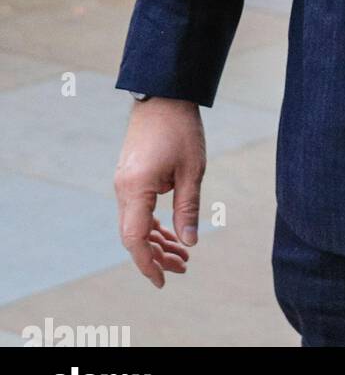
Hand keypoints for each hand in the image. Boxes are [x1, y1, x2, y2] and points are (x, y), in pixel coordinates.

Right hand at [113, 97, 205, 287]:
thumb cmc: (180, 129)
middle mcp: (123, 188)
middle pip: (133, 235)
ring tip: (182, 255)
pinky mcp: (130, 176)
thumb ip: (188, 208)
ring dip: (156, 240)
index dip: (148, 263)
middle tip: (182, 268)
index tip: (164, 280)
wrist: (163, 94)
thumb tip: (189, 243)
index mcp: (135, 188)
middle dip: (156, 255)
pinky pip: (137, 209)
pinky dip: (152, 223)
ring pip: (135, 223)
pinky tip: (171, 232)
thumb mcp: (191, 171)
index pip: (134, 239)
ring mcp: (124, 182)